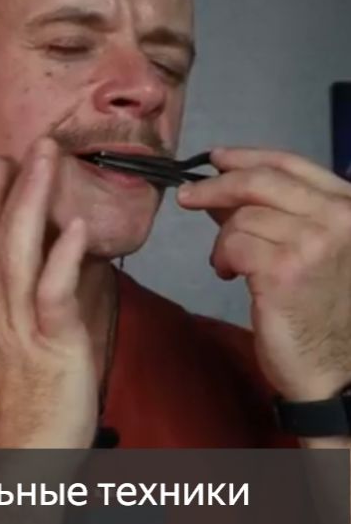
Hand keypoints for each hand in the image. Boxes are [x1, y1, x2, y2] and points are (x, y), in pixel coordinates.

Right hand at [0, 136, 97, 447]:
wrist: (29, 448)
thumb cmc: (27, 395)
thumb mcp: (9, 340)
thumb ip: (16, 299)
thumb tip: (37, 262)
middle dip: (12, 183)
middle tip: (32, 142)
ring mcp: (19, 324)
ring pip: (20, 250)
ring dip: (34, 201)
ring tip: (48, 161)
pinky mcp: (51, 341)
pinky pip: (54, 292)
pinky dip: (63, 257)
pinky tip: (74, 227)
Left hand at [177, 146, 350, 399]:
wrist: (333, 367)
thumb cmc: (322, 310)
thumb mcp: (310, 249)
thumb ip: (276, 213)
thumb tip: (223, 188)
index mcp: (349, 206)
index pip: (292, 163)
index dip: (248, 157)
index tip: (216, 159)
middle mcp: (338, 217)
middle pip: (262, 181)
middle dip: (217, 185)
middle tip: (188, 196)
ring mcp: (314, 242)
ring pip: (243, 217)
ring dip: (224, 239)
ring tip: (228, 263)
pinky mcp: (284, 269)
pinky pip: (234, 244)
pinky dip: (222, 257)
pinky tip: (230, 275)